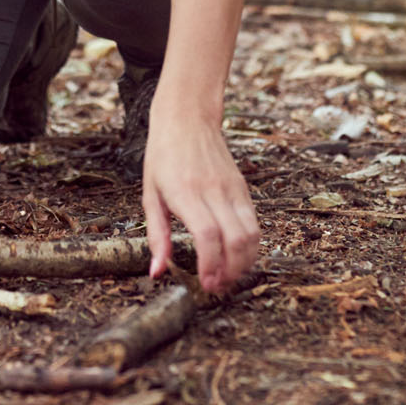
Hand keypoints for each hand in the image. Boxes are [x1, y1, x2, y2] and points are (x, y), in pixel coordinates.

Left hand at [141, 104, 258, 294]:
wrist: (187, 118)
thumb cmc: (163, 156)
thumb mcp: (150, 195)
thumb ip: (156, 236)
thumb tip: (157, 272)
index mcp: (186, 192)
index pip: (208, 235)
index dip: (210, 264)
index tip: (205, 283)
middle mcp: (214, 191)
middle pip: (236, 239)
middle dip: (231, 272)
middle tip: (216, 286)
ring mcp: (232, 189)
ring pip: (252, 234)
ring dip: (244, 263)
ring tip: (227, 276)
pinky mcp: (243, 188)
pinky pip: (254, 223)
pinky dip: (250, 246)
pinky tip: (236, 256)